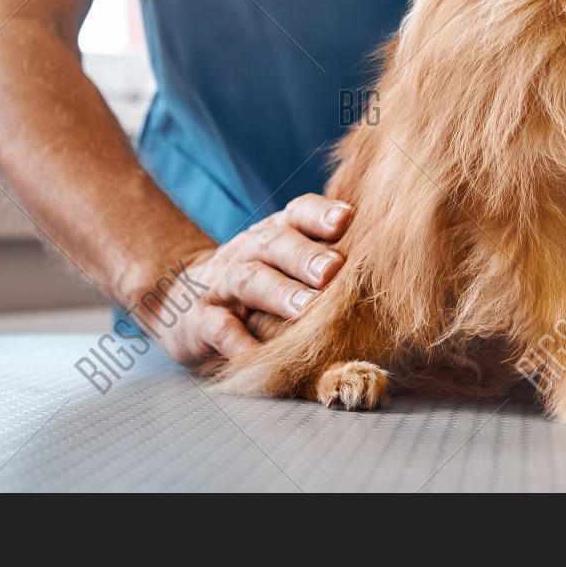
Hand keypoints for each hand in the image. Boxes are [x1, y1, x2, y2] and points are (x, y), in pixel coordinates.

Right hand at [129, 193, 351, 369]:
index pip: (296, 213)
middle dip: (305, 256)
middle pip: (275, 244)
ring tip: (306, 309)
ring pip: (249, 280)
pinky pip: (217, 328)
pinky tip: (256, 353)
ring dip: (279, 293)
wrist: (179, 299)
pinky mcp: (199, 322)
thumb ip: (323, 260)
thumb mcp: (281, 263)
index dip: (320, 214)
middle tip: (333, 271)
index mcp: (274, 234)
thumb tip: (386, 267)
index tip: (347, 218)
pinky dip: (236, 341)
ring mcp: (221, 285)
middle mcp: (248, 252)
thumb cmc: (256, 282)